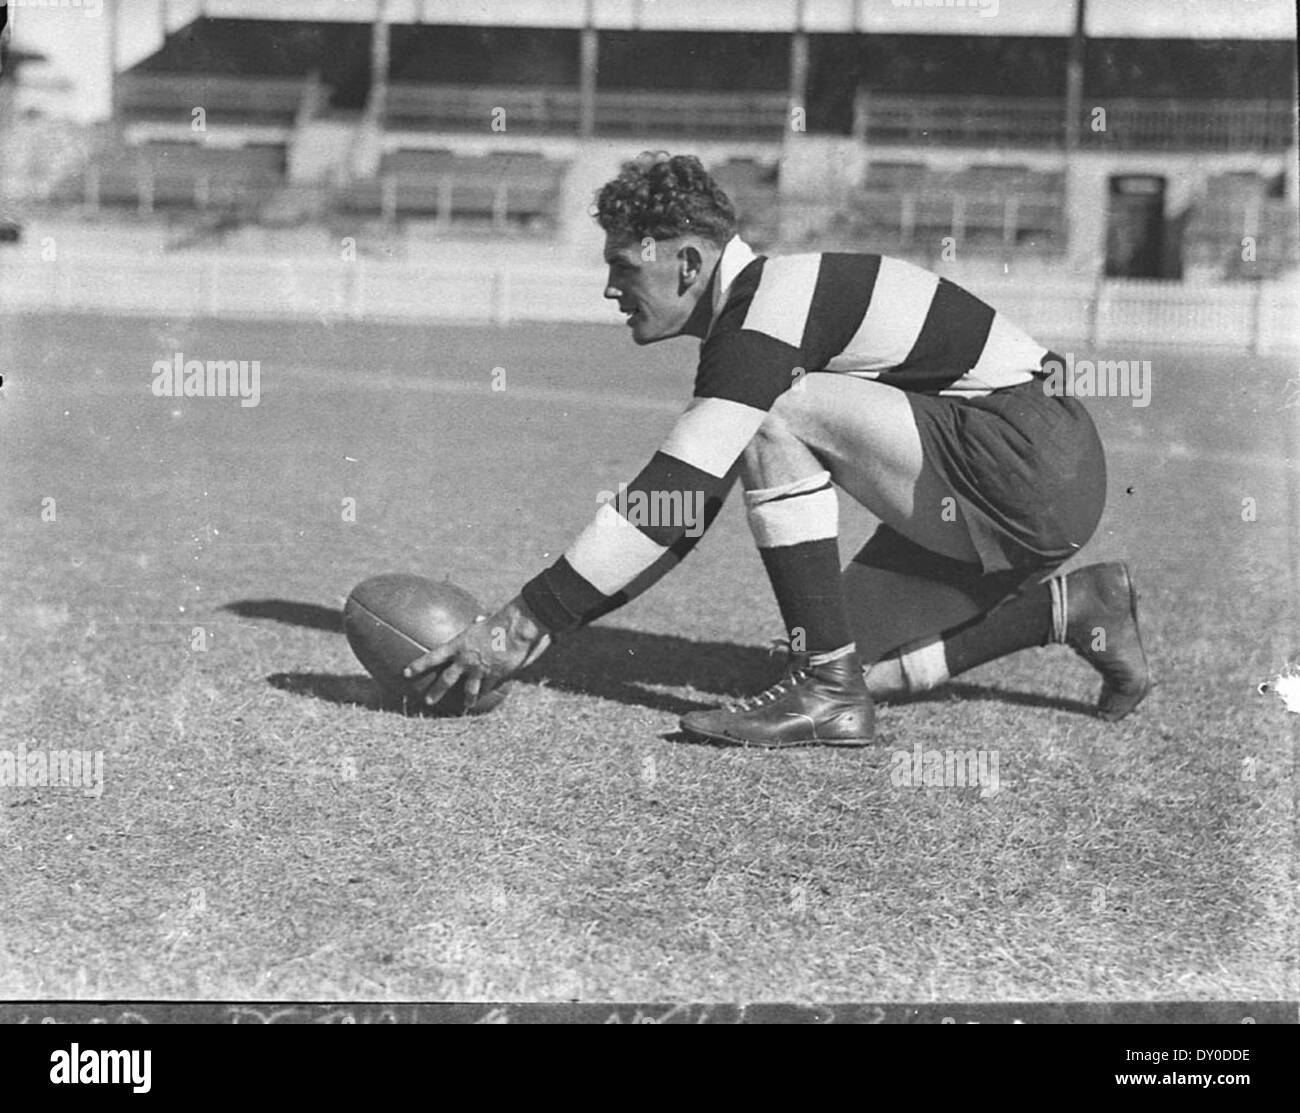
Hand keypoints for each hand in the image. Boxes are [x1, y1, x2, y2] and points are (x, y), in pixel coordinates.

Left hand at [403, 595, 550, 710]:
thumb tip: (479, 618)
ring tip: (466, 705)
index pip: (432, 657)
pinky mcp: (495, 675)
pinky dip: (487, 690)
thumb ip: (478, 624)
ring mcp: (480, 670)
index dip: (418, 666)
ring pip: (470, 689)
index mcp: (458, 645)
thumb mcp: (484, 621)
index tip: (405, 673)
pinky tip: (487, 695)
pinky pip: (489, 686)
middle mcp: (466, 660)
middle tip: (428, 701)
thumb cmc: (499, 620)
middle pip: (447, 679)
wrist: (515, 630)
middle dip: (436, 691)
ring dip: (468, 698)